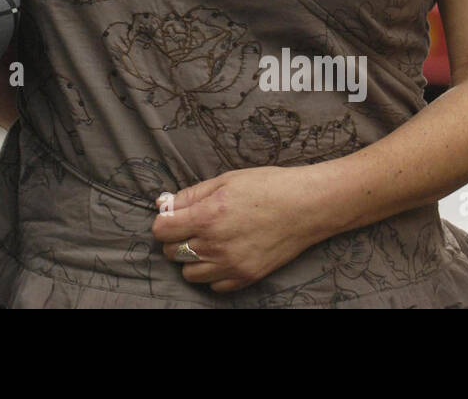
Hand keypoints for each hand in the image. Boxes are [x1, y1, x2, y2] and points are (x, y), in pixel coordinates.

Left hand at [151, 166, 326, 292]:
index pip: (162, 231)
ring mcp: (231, 264)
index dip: (163, 222)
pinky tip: (222, 256)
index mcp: (207, 217)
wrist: (305, 206)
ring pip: (189, 274)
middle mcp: (215, 245)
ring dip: (191, 259)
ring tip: (206, 243)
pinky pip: (215, 286)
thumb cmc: (266, 187)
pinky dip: (213, 274)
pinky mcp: (247, 277)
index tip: (172, 217)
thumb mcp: (225, 180)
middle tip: (190, 227)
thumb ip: (190, 195)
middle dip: (175, 240)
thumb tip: (163, 204)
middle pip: (172, 253)